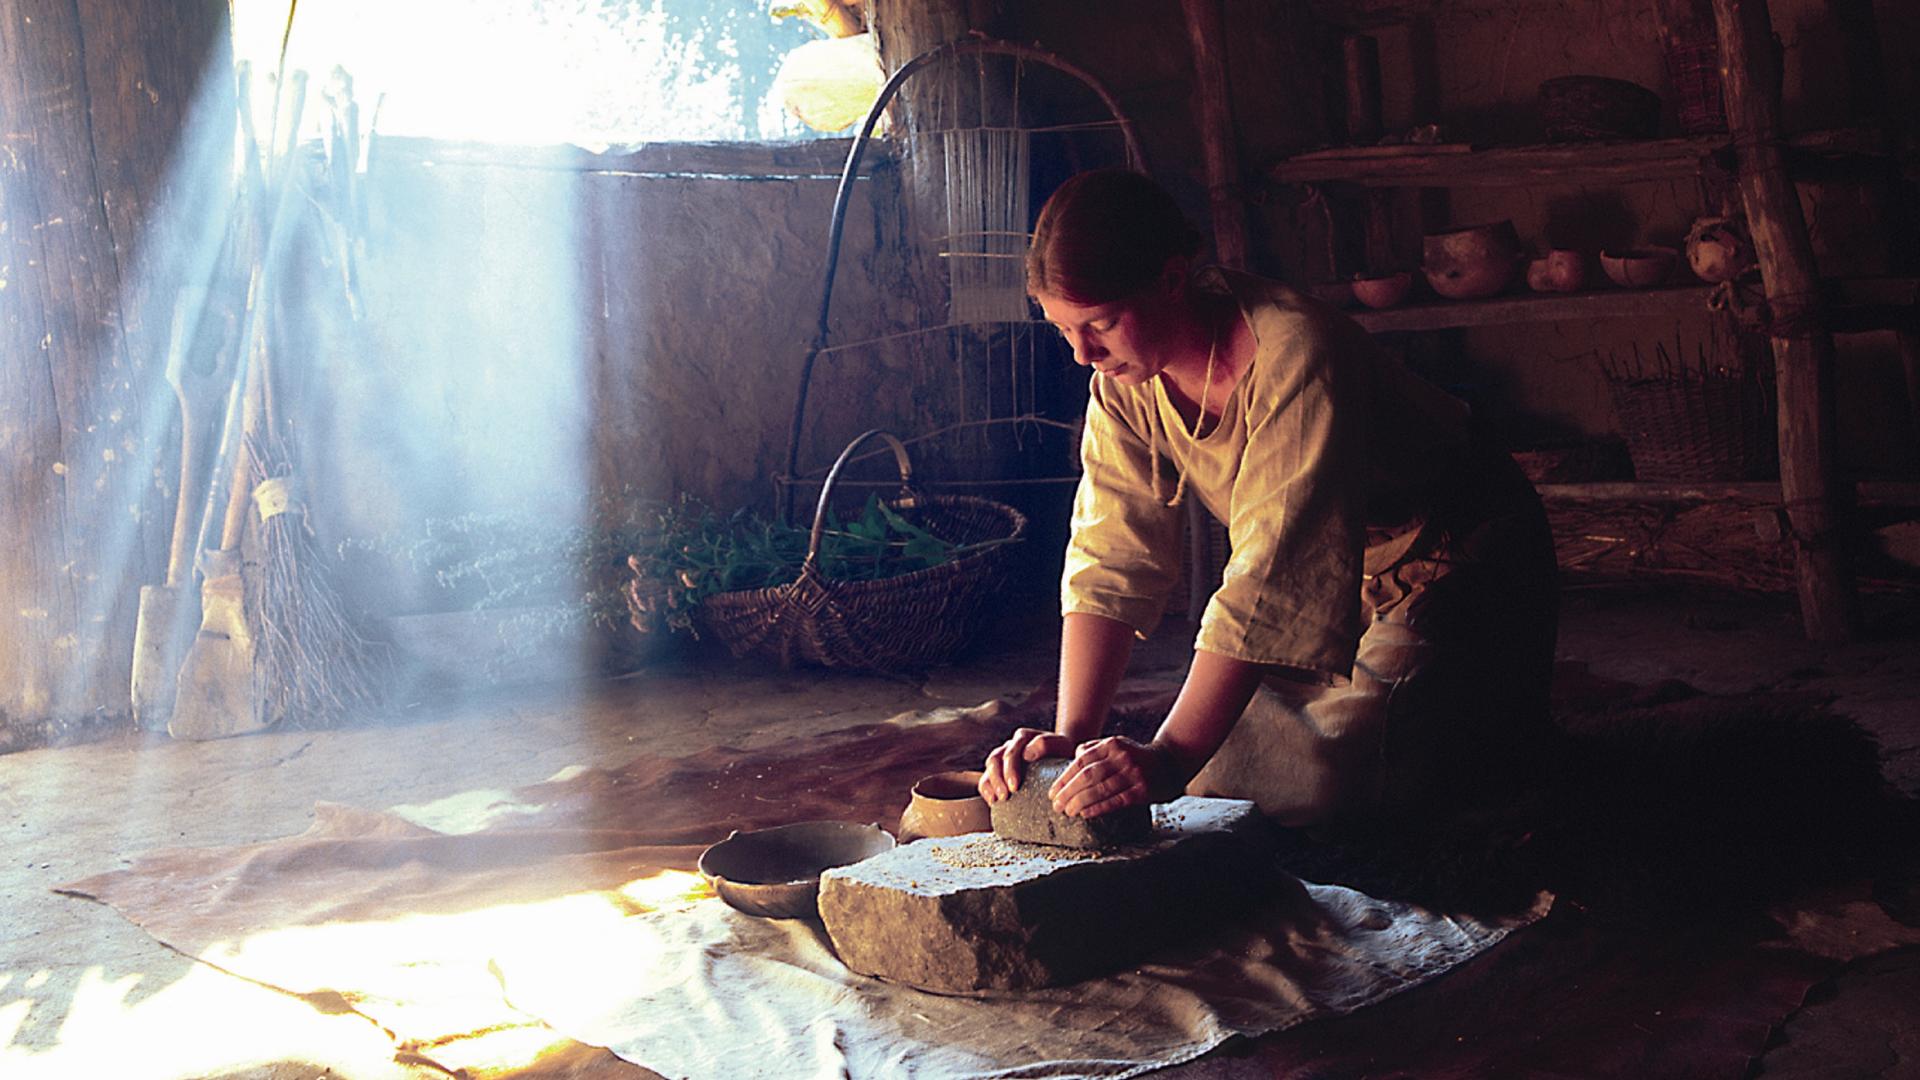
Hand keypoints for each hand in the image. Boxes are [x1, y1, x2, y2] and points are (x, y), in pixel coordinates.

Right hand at [978, 727, 1076, 802]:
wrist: (1063, 758)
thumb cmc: (1063, 753)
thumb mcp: (1061, 745)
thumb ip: (1046, 744)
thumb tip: (1027, 754)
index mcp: (1023, 737)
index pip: (1011, 751)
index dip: (1010, 769)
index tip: (1015, 787)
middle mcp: (1010, 745)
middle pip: (995, 759)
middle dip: (998, 778)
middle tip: (1005, 796)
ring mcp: (1003, 757)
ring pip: (989, 767)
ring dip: (991, 784)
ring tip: (997, 799)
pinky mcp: (999, 770)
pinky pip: (986, 777)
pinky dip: (986, 788)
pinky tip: (992, 801)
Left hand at [1049, 737, 1168, 818]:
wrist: (1170, 762)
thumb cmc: (1136, 756)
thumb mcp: (1117, 745)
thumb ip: (1095, 748)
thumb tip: (1074, 757)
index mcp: (1112, 745)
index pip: (1081, 761)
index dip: (1064, 778)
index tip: (1052, 792)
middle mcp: (1122, 757)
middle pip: (1088, 776)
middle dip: (1068, 792)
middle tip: (1056, 805)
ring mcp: (1134, 774)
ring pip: (1100, 790)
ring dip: (1080, 803)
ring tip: (1067, 812)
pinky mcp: (1143, 791)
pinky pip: (1116, 801)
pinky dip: (1098, 808)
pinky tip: (1085, 814)